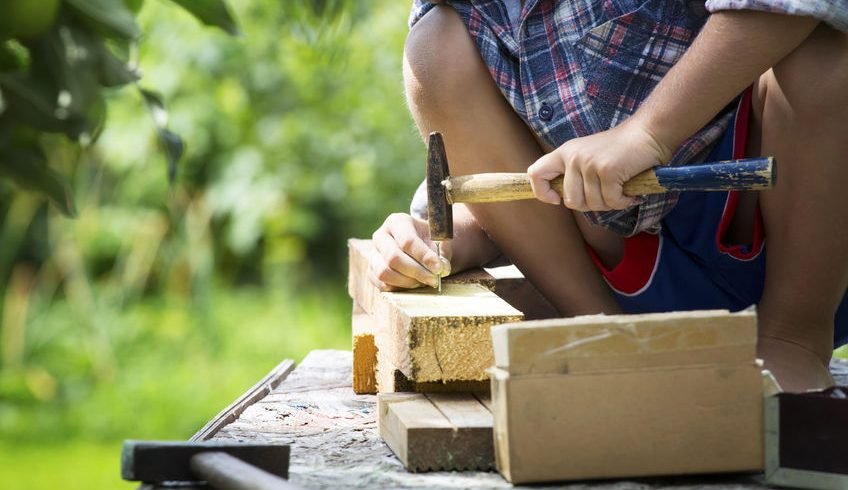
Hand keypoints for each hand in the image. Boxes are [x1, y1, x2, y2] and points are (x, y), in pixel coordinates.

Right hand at [369, 213, 451, 290]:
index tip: (439, 268)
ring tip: (423, 282)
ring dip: (407, 282)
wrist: (419, 247)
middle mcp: (381, 236)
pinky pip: (381, 284)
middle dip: (416, 272)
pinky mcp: (371, 271)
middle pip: (393, 257)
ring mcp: (373, 254)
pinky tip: (412, 284)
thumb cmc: (429, 241)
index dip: (424, 256)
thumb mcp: (439, 240)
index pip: (407, 241)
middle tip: (433, 280)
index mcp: (397, 222)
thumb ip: (442, 253)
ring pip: (384, 272)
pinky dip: (398, 288)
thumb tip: (442, 268)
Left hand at [527, 119, 672, 210]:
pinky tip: (629, 192)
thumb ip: (574, 174)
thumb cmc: (621, 149)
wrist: (649, 132)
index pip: (535, 173)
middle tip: (607, 195)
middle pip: (571, 201)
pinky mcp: (607, 170)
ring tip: (620, 189)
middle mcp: (573, 157)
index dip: (542, 192)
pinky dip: (623, 201)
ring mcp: (589, 163)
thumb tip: (565, 200)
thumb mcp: (588, 156)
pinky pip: (611, 201)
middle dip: (591, 205)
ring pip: (592, 204)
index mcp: (565, 153)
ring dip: (610, 203)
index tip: (557, 199)